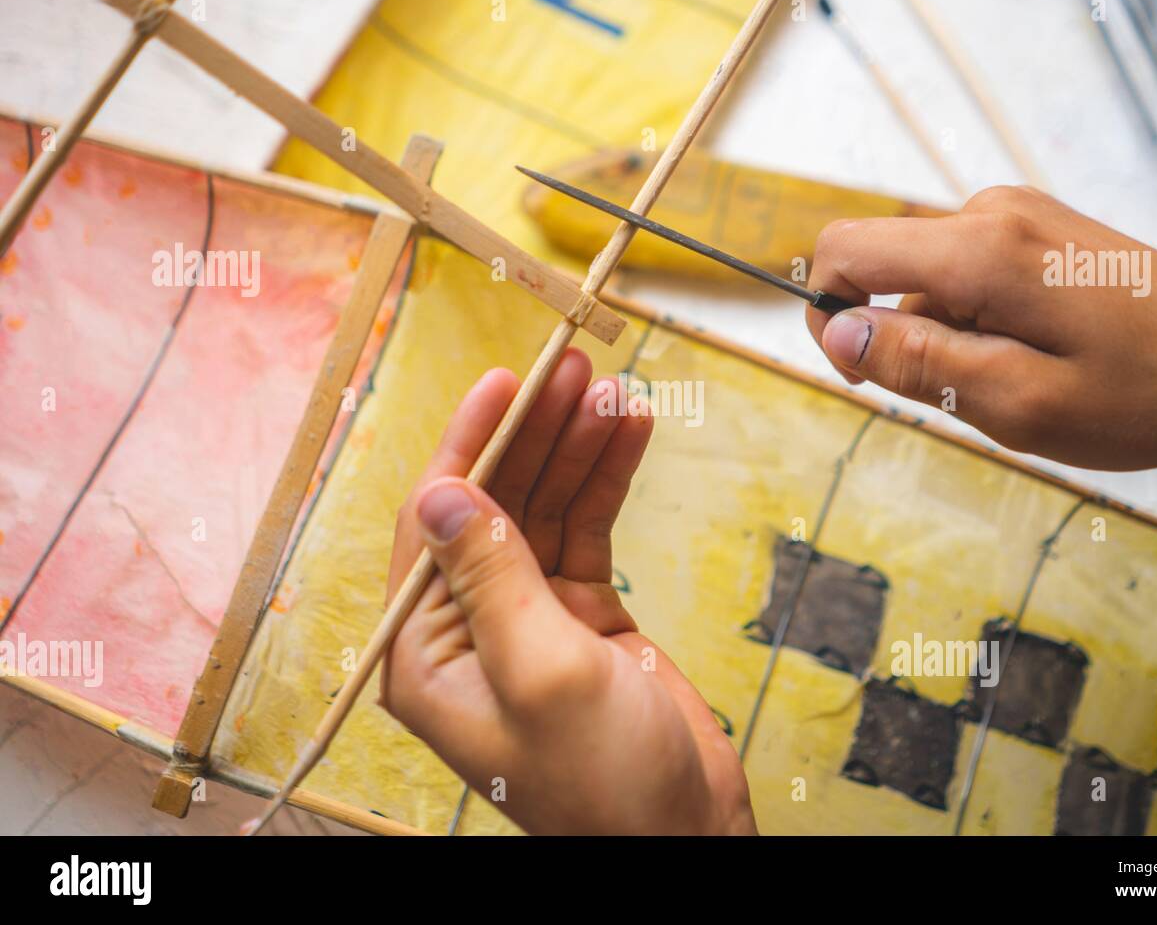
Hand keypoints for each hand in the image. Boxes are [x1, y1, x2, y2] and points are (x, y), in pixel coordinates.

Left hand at [380, 350, 756, 834]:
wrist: (684, 833)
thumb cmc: (605, 781)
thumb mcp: (542, 674)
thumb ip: (491, 580)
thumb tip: (439, 493)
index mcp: (428, 653)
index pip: (434, 524)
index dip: (467, 445)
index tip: (503, 381)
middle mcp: (468, 626)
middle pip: (493, 502)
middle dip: (531, 432)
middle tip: (572, 367)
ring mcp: (527, 614)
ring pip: (544, 506)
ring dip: (574, 446)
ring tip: (611, 390)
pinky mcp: (582, 613)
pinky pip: (587, 528)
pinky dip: (607, 480)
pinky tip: (630, 432)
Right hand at [806, 186, 1156, 471]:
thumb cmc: (1143, 396)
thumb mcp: (1017, 403)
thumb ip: (918, 363)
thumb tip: (837, 330)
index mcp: (981, 249)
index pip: (846, 248)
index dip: (830, 313)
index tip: (862, 373)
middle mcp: (994, 211)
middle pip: (885, 267)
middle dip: (900, 336)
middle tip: (970, 394)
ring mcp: (1020, 215)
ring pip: (927, 278)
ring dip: (946, 337)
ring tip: (1019, 381)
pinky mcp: (1039, 230)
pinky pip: (967, 273)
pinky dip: (977, 322)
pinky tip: (1034, 358)